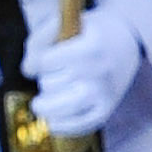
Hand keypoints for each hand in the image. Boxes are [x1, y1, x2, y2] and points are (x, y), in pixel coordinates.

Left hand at [24, 9, 140, 137]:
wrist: (123, 45)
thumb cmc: (86, 35)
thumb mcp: (64, 25)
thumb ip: (38, 40)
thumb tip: (28, 70)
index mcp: (91, 47)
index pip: (45, 62)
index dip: (37, 61)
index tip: (44, 59)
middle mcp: (100, 72)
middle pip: (49, 83)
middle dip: (45, 78)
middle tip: (57, 73)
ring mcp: (104, 94)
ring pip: (58, 108)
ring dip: (44, 105)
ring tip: (45, 99)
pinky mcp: (106, 111)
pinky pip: (77, 126)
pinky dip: (59, 125)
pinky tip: (51, 120)